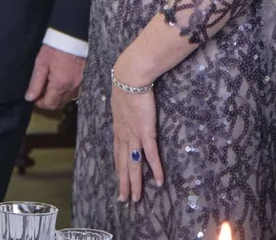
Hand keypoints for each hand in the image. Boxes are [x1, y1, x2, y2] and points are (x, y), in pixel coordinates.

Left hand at [25, 44, 83, 110]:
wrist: (72, 35)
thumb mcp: (41, 63)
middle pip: (60, 104)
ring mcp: (80, 83)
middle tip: (41, 91)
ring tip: (50, 85)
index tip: (35, 96)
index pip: (50, 104)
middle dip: (49, 101)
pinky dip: (66, 91)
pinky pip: (74, 91)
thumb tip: (29, 98)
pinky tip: (61, 81)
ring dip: (58, 97)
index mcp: (60, 85)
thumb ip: (35, 83)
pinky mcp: (84, 78)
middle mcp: (72, 87)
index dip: (40, 103)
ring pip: (68, 99)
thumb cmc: (54, 48)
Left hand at [110, 57, 162, 202]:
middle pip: (123, 163)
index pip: (117, 152)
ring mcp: (134, 135)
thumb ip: (123, 106)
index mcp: (118, 127)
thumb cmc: (127, 82)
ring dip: (135, 182)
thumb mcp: (121, 97)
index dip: (118, 167)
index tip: (118, 179)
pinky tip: (158, 182)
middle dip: (123, 182)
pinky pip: (151, 155)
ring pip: (133, 164)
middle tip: (124, 199)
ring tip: (136, 198)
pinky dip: (155, 169)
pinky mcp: (146, 131)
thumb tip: (125, 105)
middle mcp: (124, 134)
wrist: (130, 76)